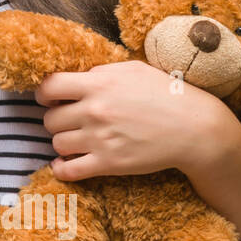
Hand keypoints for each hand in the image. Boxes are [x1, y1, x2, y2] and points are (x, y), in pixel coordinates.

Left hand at [34, 60, 218, 181]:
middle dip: (56, 120)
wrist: (195, 129)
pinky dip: (61, 169)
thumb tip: (77, 78)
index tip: (50, 99)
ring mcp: (100, 139)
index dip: (44, 94)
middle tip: (69, 121)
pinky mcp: (108, 164)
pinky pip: (68, 170)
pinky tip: (63, 164)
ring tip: (75, 140)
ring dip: (62, 142)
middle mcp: (94, 111)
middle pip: (50, 119)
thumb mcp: (132, 70)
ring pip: (57, 143)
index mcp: (98, 84)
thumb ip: (100, 73)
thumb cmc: (166, 94)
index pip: (49, 87)